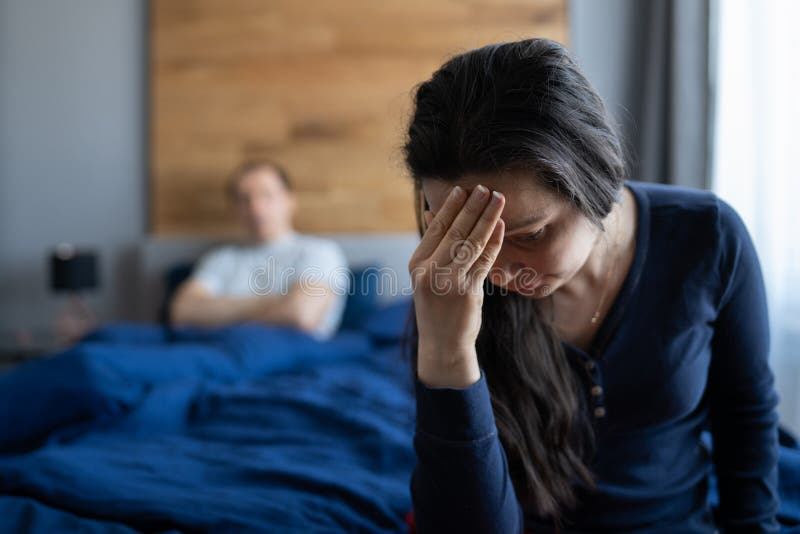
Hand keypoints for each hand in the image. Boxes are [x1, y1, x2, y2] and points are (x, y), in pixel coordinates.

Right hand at [408, 184, 504, 387]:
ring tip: (497, 199)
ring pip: (471, 243)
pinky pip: (484, 261)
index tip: (463, 190)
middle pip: (454, 232)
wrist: (442, 344)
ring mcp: (449, 282)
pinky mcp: (468, 292)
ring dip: (487, 218)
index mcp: (417, 265)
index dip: (450, 207)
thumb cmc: (436, 307)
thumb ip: (431, 246)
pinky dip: (494, 241)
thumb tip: (429, 212)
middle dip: (471, 207)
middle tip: (484, 188)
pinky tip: (501, 226)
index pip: (435, 229)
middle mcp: (430, 272)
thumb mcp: (425, 276)